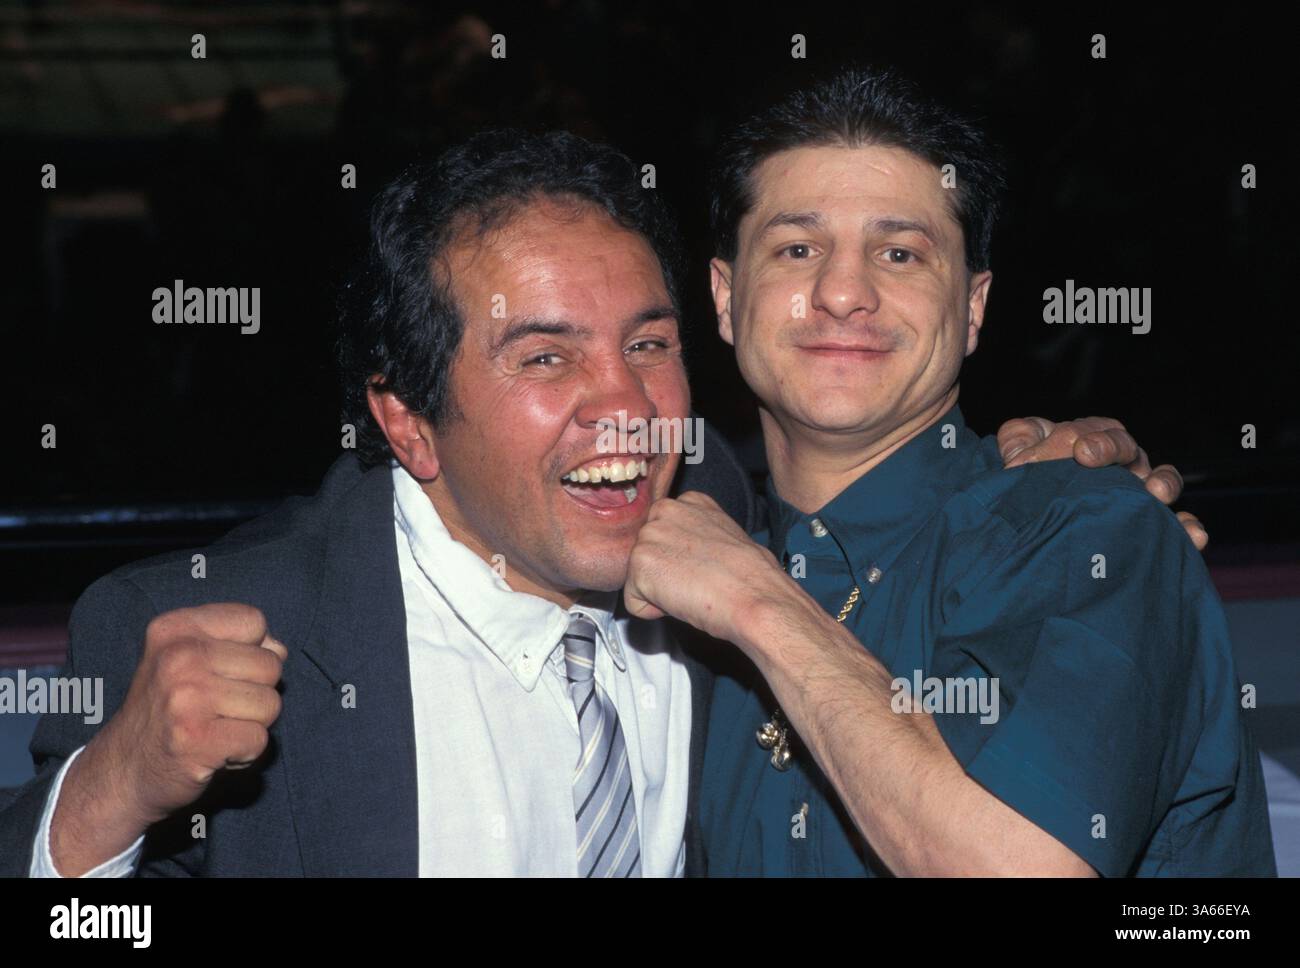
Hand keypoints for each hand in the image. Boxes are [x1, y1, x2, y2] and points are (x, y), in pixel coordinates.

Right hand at [51, 603, 285, 874]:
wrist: (123, 771)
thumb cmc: (168, 711)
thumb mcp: (188, 660)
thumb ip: (237, 643)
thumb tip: (279, 650)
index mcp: (175, 629)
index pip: (253, 621)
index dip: (251, 651)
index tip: (219, 673)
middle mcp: (178, 657)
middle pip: (270, 665)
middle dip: (255, 693)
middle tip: (217, 710)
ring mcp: (186, 699)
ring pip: (270, 704)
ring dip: (252, 725)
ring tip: (215, 730)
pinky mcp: (197, 739)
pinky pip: (259, 740)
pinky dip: (245, 753)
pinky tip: (214, 752)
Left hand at [624, 491, 785, 641]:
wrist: (755, 597)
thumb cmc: (751, 576)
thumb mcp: (727, 537)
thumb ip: (698, 535)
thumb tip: (688, 553)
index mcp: (689, 502)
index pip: (664, 535)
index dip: (680, 559)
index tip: (703, 567)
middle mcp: (665, 511)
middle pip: (646, 554)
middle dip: (665, 574)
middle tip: (697, 581)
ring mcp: (649, 536)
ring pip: (637, 578)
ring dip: (659, 593)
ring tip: (692, 590)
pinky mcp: (640, 565)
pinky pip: (634, 602)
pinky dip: (653, 611)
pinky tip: (682, 601)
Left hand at [996, 416, 1207, 549]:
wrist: (1021, 538)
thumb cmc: (1019, 488)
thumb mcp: (1014, 460)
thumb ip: (1021, 439)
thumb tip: (1033, 437)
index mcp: (1091, 443)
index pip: (1105, 432)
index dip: (1097, 439)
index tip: (1083, 452)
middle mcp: (1118, 467)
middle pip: (1132, 452)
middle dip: (1118, 453)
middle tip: (1096, 462)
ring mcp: (1133, 499)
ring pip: (1162, 484)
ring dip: (1164, 485)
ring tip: (1155, 494)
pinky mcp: (1145, 532)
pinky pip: (1176, 529)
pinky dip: (1188, 530)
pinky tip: (1193, 536)